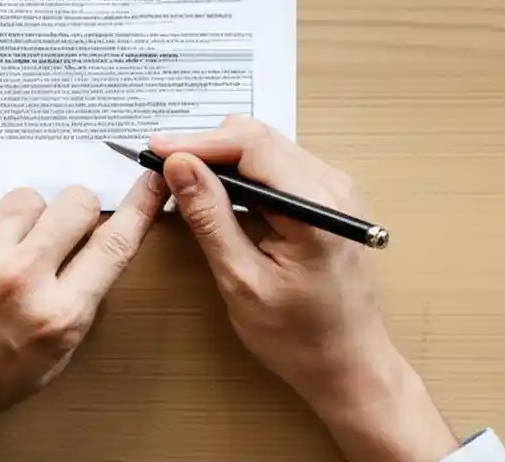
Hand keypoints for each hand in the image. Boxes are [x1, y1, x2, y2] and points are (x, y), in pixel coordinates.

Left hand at [0, 174, 167, 461]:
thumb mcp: (53, 357)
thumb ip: (79, 300)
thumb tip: (94, 247)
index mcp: (58, 314)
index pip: (114, 244)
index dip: (139, 207)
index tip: (152, 183)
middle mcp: (21, 278)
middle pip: (76, 203)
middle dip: (78, 213)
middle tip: (63, 231)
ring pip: (28, 198)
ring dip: (30, 218)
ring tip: (11, 250)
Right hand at [151, 116, 459, 461]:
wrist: (349, 365)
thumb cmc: (298, 337)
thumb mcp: (241, 280)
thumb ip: (210, 217)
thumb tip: (178, 166)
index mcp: (317, 208)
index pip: (252, 146)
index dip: (198, 141)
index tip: (155, 149)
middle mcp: (334, 187)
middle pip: (259, 139)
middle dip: (206, 146)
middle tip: (162, 165)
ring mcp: (336, 190)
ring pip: (267, 148)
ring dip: (222, 158)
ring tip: (183, 179)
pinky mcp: (329, 199)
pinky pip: (278, 166)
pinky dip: (242, 172)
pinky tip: (217, 192)